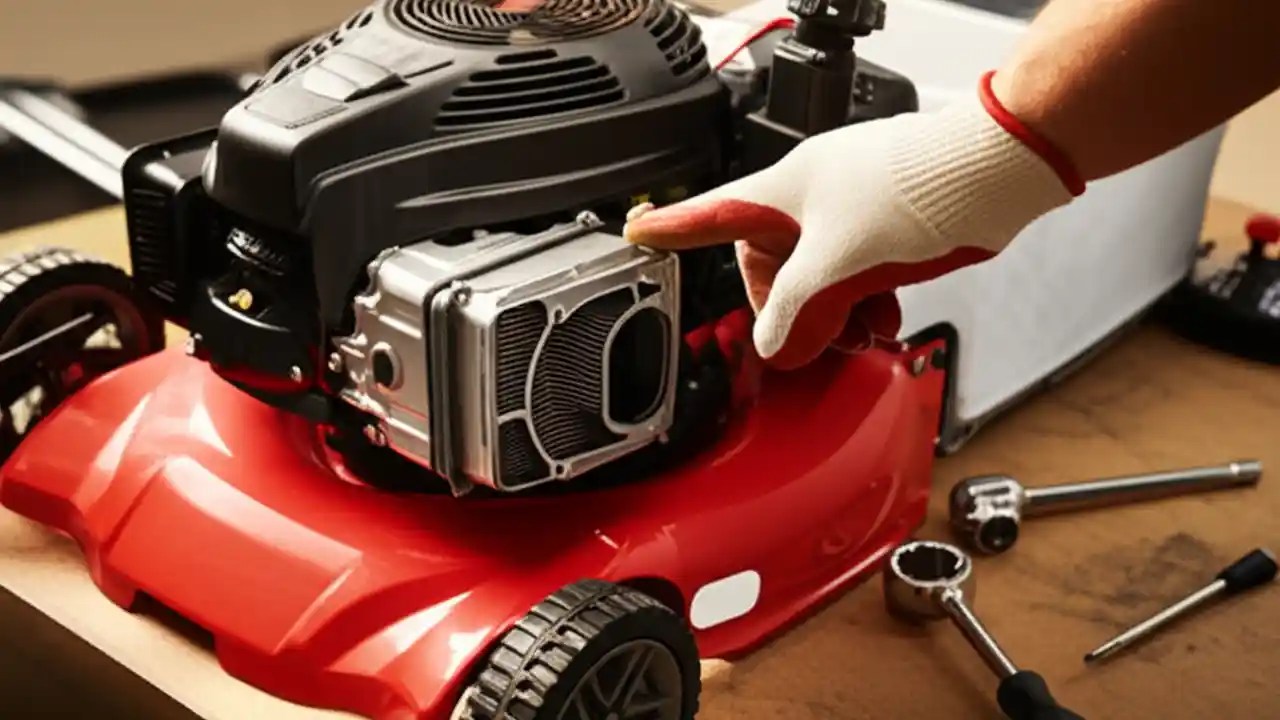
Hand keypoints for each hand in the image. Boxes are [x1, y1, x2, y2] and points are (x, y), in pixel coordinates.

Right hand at [624, 87, 1076, 368]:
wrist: (992, 173)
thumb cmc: (914, 192)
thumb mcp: (836, 266)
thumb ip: (797, 312)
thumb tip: (776, 345)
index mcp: (782, 191)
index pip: (710, 214)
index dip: (670, 228)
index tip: (640, 231)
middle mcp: (810, 198)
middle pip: (773, 264)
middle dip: (792, 307)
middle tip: (809, 337)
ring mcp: (849, 209)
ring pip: (820, 273)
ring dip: (835, 311)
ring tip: (859, 333)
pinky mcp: (884, 222)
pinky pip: (857, 270)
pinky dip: (864, 299)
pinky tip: (882, 320)